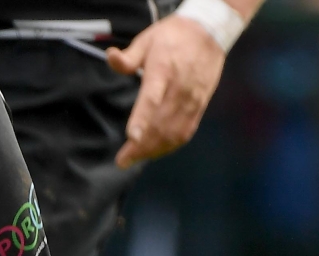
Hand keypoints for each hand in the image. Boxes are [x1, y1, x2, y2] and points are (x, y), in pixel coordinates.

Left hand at [108, 14, 227, 167]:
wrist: (209, 32)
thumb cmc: (172, 37)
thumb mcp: (147, 39)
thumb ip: (128, 57)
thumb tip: (110, 57)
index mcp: (163, 70)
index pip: (152, 98)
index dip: (142, 119)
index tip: (131, 137)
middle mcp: (179, 88)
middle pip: (161, 122)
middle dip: (141, 146)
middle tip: (122, 161)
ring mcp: (192, 98)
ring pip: (173, 131)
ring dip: (153, 149)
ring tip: (134, 159)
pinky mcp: (199, 105)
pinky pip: (185, 131)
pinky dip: (170, 145)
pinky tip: (155, 152)